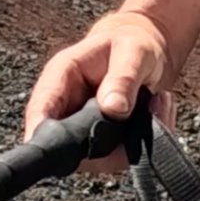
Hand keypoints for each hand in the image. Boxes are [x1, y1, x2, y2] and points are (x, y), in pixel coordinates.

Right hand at [21, 12, 177, 173]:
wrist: (147, 49)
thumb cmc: (132, 43)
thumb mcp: (133, 51)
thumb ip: (123, 78)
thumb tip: (113, 109)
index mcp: (61, 77)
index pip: (40, 110)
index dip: (42, 135)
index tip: (61, 152)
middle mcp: (67, 108)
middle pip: (67, 146)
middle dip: (109, 142)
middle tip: (147, 113)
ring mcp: (84, 129)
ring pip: (98, 157)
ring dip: (134, 141)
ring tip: (158, 104)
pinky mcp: (103, 142)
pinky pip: (119, 157)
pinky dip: (146, 140)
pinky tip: (159, 110)